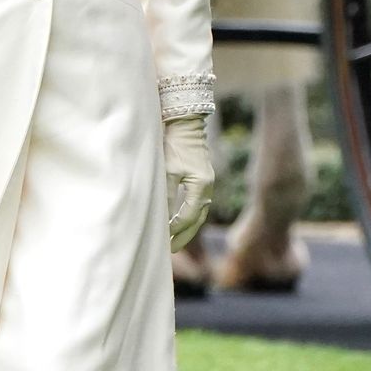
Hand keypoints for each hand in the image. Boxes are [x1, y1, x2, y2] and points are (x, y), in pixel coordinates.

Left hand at [164, 114, 214, 251]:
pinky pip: (198, 203)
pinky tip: (178, 220)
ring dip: (188, 227)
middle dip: (185, 235)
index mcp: (201, 185)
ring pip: (200, 212)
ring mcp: (207, 182)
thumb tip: (162, 218)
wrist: (184, 121)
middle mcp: (208, 186)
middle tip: (170, 249)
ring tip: (174, 239)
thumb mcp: (167, 170)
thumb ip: (166, 195)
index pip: (190, 216)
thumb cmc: (173, 143)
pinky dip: (189, 214)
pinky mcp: (202, 178)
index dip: (177, 230)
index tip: (164, 239)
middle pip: (199, 219)